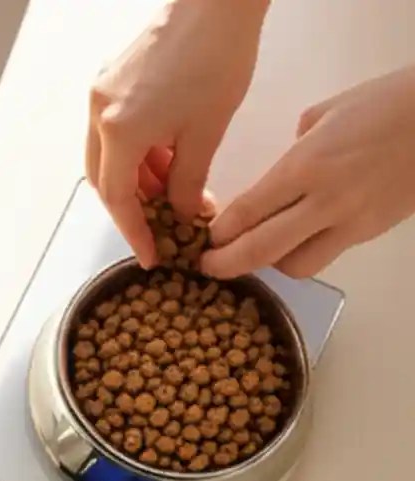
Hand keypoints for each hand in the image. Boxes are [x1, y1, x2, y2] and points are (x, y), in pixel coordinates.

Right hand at [88, 0, 267, 266]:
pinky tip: (168, 155)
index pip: (119, 199)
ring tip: (177, 188)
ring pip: (108, 156)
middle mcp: (99, 114)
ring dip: (137, 179)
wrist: (215, 4)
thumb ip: (189, 182)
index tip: (152, 255)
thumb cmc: (217, 58)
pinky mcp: (110, 81)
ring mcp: (100, 95)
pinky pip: (113, 130)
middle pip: (104, 180)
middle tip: (163, 226)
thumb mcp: (207, 133)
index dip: (135, 232)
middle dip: (133, 207)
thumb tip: (183, 213)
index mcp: (119, 131)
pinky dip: (136, 152)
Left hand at [203, 66, 414, 278]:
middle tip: (209, 266)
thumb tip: (284, 169)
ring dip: (270, 264)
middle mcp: (323, 200)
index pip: (248, 212)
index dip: (220, 233)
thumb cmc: (386, 103)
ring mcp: (350, 220)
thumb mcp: (325, 113)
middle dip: (227, 264)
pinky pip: (328, 255)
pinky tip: (295, 242)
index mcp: (304, 166)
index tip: (205, 237)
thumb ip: (295, 148)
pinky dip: (304, 255)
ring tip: (258, 252)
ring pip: (297, 265)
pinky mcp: (371, 231)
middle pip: (263, 249)